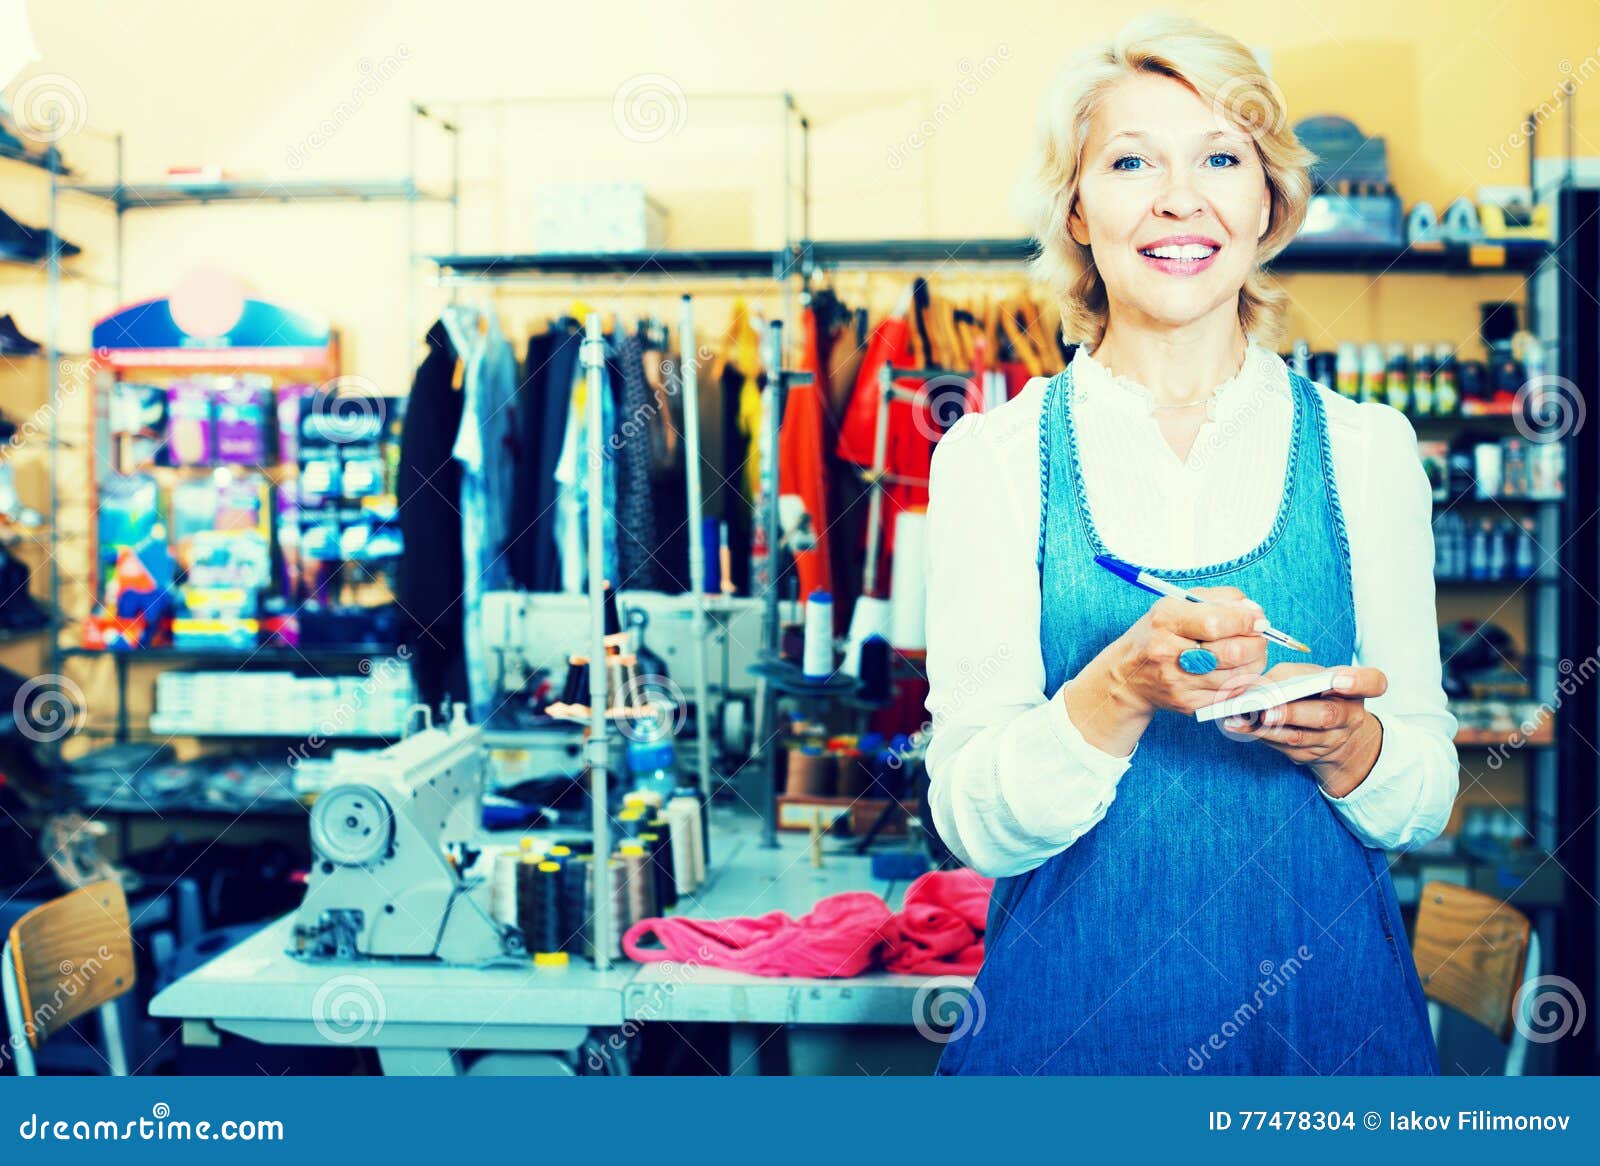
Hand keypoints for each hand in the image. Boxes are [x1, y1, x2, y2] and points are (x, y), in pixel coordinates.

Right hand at [1064, 586, 1269, 755]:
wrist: (1129, 675)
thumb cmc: (1160, 633)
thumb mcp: (1180, 604)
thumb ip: (1220, 599)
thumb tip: (1255, 612)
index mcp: (1165, 620)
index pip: (1216, 623)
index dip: (1246, 621)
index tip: (1258, 620)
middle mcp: (1168, 652)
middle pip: (1232, 652)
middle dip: (1257, 643)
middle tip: (1260, 637)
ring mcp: (1177, 682)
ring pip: (1238, 675)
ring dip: (1255, 662)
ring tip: (1251, 652)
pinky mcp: (1187, 703)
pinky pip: (1230, 693)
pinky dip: (1242, 680)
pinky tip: (1236, 670)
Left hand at [1223, 662, 1385, 796]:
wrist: (1325, 730)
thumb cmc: (1311, 692)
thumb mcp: (1304, 675)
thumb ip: (1284, 677)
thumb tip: (1253, 688)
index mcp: (1356, 689)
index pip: (1373, 682)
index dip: (1359, 682)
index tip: (1339, 680)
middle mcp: (1351, 716)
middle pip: (1328, 715)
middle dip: (1294, 712)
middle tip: (1267, 710)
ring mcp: (1332, 740)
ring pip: (1301, 737)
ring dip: (1268, 729)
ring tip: (1241, 719)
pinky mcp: (1310, 756)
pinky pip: (1284, 747)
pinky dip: (1259, 736)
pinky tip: (1239, 727)